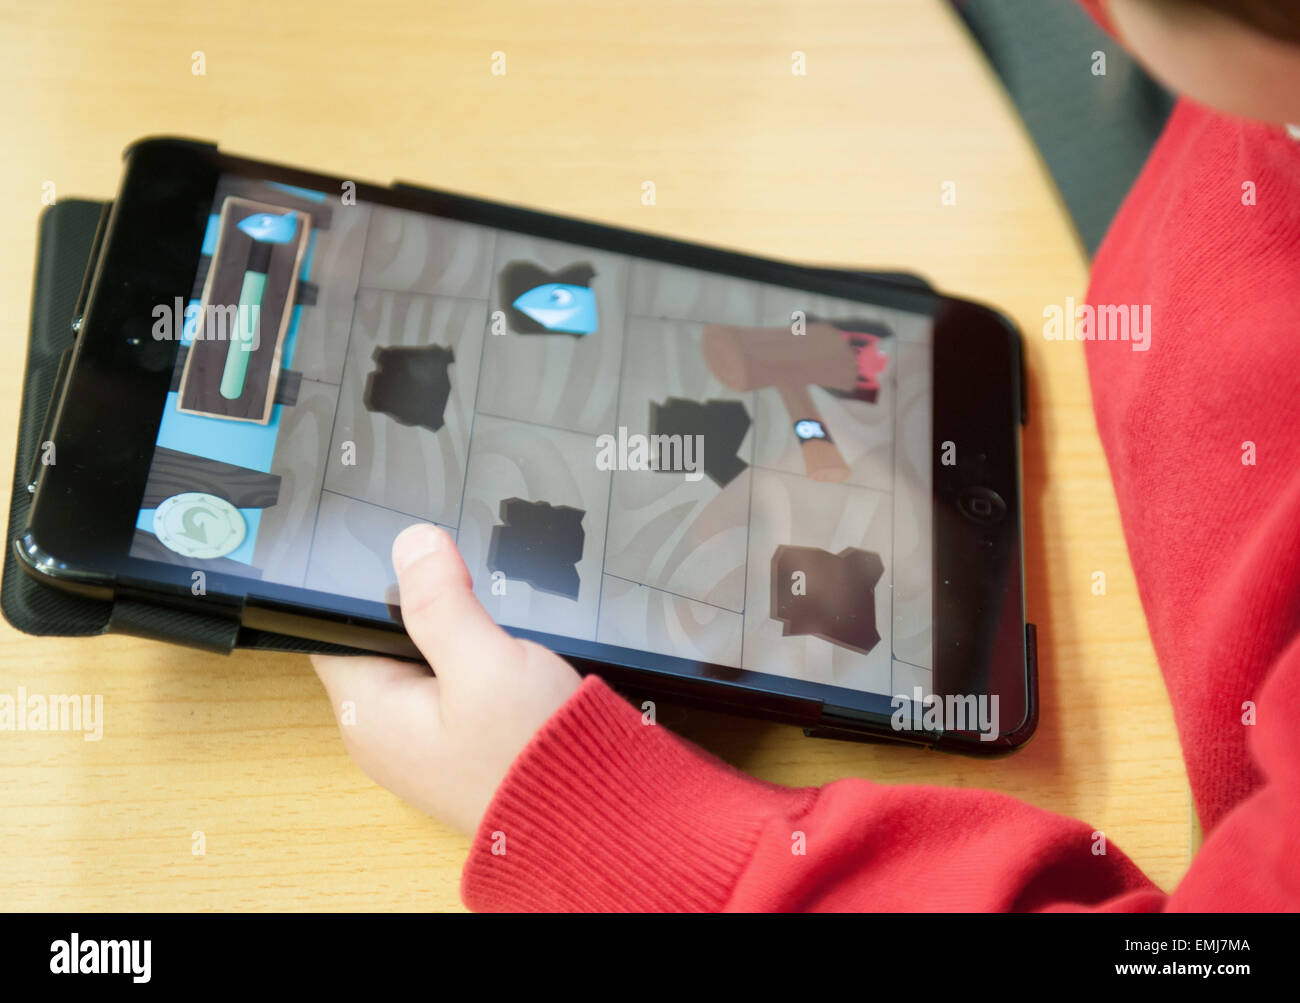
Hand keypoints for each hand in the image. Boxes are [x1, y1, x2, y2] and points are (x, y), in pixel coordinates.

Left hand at [310, 523, 581, 834]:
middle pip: (379, 638)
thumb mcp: (486, 663)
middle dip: (417, 607)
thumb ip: (440, 601)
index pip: (334, 626)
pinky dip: (472, 661)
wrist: (595, 817)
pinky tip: (504, 657)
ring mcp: (421, 741)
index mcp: (369, 713)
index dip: (370, 585)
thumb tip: (412, 543)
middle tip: (462, 587)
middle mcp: (384, 732)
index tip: (413, 561)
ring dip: (450, 635)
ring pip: (420, 658)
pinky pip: (450, 682)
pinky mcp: (457, 743)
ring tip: (487, 630)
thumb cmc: (534, 759)